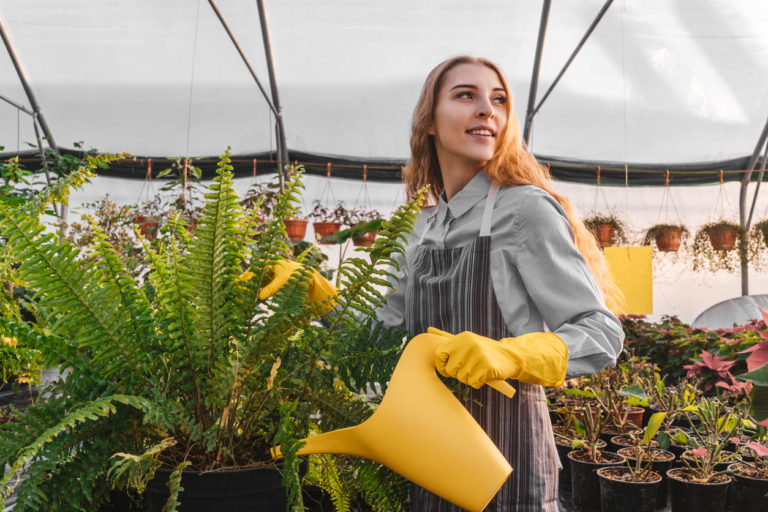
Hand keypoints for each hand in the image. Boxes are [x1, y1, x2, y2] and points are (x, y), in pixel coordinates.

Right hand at [243, 259, 337, 307]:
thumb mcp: (283, 282)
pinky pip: (259, 286)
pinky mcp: (270, 280)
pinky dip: (254, 292)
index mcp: (268, 262)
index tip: (238, 289)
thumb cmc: (296, 276)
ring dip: (248, 290)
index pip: (252, 271)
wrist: (308, 277)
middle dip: (243, 285)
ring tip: (240, 299)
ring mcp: (267, 273)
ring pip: (254, 282)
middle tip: (236, 296)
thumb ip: (271, 289)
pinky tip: (250, 299)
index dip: (244, 280)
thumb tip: (259, 297)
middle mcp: (266, 266)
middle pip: (251, 276)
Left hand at [429, 326, 567, 387]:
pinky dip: (478, 383)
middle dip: (458, 374)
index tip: (451, 368)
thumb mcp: (467, 341)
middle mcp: (468, 344)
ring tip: (479, 370)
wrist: (511, 356)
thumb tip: (428, 329)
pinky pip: (473, 382)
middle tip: (470, 369)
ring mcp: (478, 355)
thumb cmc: (484, 351)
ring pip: (462, 378)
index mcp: (461, 337)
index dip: (443, 366)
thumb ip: (447, 337)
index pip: (439, 354)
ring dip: (470, 379)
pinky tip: (485, 375)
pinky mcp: (487, 367)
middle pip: (450, 370)